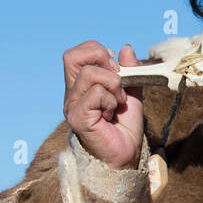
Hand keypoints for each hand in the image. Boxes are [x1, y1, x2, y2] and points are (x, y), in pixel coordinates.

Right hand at [63, 41, 144, 169]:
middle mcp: (71, 93)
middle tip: (116, 77)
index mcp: (80, 86)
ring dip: (112, 85)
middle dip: (100, 58)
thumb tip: (125, 48)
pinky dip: (110, 100)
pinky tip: (111, 114)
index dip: (97, 52)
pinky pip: (95, 93)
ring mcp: (72, 105)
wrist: (126, 154)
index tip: (116, 67)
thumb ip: (129, 71)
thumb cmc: (124, 127)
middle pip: (71, 57)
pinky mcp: (77, 117)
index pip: (76, 54)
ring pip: (89, 74)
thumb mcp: (131, 93)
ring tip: (117, 103)